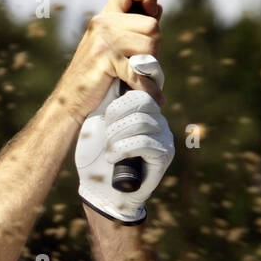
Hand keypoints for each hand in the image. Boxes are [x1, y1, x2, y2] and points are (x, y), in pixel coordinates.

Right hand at [55, 0, 162, 123]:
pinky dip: (149, 88)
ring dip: (150, 67)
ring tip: (138, 78)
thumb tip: (158, 8)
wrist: (70, 102)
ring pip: (150, 45)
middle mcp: (102, 23)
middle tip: (141, 64)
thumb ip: (134, 27)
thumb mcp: (112, 46)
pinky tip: (153, 97)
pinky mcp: (105, 59)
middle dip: (154, 47)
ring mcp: (103, 40)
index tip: (149, 14)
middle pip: (151, 25)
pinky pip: (139, 71)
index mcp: (105, 17)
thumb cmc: (95, 78)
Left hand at [75, 61, 173, 223]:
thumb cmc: (96, 155)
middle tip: (105, 129)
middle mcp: (157, 118)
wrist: (100, 190)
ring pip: (141, 121)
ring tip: (108, 150)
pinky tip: (113, 159)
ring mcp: (164, 136)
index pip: (152, 79)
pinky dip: (123, 149)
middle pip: (142, 99)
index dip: (146, 70)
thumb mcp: (97, 122)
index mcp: (143, 107)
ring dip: (116, 136)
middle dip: (117, 113)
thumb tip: (118, 69)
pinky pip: (144, 142)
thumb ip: (109, 99)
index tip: (127, 71)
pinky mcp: (165, 154)